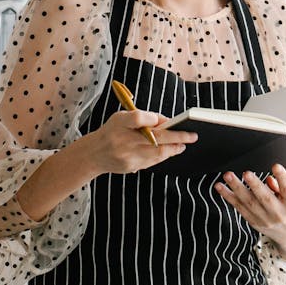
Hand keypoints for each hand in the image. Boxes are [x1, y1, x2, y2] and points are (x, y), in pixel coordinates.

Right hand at [75, 110, 196, 175]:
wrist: (94, 154)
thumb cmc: (111, 132)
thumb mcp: (121, 117)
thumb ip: (142, 117)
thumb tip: (165, 121)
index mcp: (120, 123)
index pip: (138, 118)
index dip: (153, 119)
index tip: (167, 120)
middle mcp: (122, 140)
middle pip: (154, 138)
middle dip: (177, 137)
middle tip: (192, 135)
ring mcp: (127, 156)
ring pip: (157, 153)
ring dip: (174, 148)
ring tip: (184, 144)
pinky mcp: (130, 167)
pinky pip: (152, 162)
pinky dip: (164, 156)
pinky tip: (171, 150)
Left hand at [215, 163, 285, 261]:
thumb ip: (285, 186)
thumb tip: (269, 178)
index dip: (282, 178)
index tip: (275, 166)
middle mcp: (279, 214)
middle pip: (265, 199)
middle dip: (255, 185)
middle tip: (246, 173)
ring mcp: (265, 219)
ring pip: (249, 203)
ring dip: (236, 188)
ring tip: (228, 176)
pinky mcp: (253, 222)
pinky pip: (239, 208)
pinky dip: (228, 197)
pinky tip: (220, 187)